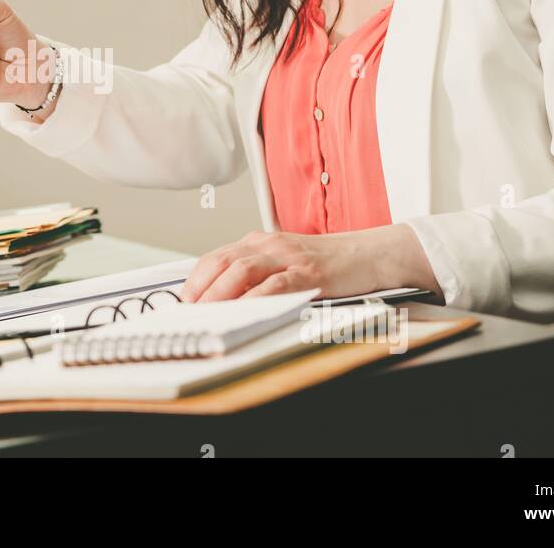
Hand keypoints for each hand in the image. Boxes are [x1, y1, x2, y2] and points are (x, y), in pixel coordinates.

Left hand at [180, 225, 436, 302]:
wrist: (369, 253)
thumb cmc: (327, 262)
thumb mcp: (284, 261)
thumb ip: (257, 273)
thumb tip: (223, 299)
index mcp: (260, 241)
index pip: (216, 256)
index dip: (195, 279)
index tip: (184, 301)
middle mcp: (270, 244)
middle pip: (223, 262)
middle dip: (201, 288)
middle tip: (190, 311)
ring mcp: (289, 257)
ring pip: (243, 270)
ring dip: (220, 294)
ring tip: (208, 313)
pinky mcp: (309, 273)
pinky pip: (276, 284)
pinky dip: (256, 298)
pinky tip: (244, 311)